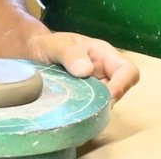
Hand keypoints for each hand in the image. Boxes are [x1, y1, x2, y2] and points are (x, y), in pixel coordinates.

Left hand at [25, 32, 139, 103]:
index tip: (106, 98)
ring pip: (107, 104)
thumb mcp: (56, 45)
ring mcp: (96, 88)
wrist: (32, 55)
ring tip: (75, 111)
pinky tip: (71, 115)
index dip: (122, 86)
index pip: (127, 71)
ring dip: (94, 110)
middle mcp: (104, 73)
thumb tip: (86, 70)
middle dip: (106, 102)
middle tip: (86, 109)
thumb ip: (70, 54)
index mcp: (104, 55)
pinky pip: (93, 110)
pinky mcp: (85, 100)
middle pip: (120, 91)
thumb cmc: (47, 46)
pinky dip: (85, 114)